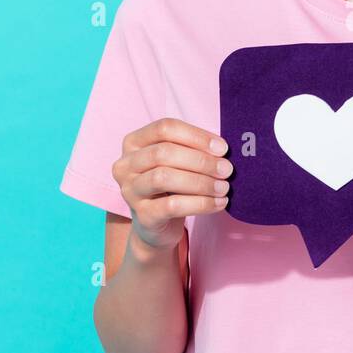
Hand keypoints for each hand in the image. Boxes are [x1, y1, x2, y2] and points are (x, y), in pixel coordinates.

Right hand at [112, 117, 232, 250]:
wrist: (157, 225)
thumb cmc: (171, 185)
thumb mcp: (178, 162)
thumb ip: (194, 149)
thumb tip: (221, 149)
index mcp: (134, 142)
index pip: (164, 128)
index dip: (196, 136)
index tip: (222, 148)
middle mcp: (125, 164)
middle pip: (164, 152)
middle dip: (201, 160)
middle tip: (227, 169)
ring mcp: (130, 190)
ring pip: (165, 178)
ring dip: (201, 182)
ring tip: (223, 187)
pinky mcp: (142, 215)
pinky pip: (172, 206)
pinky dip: (201, 203)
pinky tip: (219, 203)